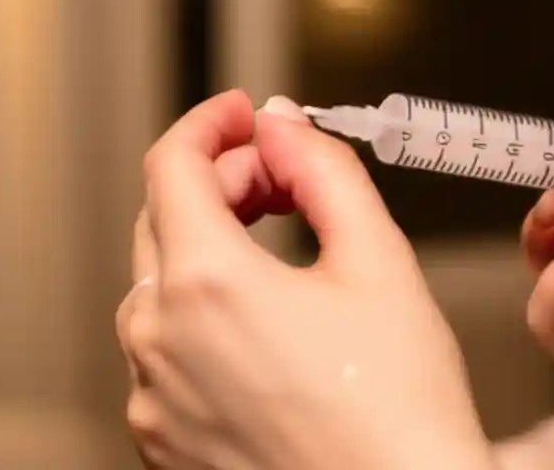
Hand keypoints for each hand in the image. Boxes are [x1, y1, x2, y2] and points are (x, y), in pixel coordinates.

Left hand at [116, 90, 492, 469]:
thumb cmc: (401, 411)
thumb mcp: (378, 261)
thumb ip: (322, 170)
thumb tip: (282, 126)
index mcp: (204, 285)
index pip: (172, 164)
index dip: (211, 124)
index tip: (245, 116)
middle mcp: (157, 341)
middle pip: (162, 220)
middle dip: (219, 184)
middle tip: (284, 183)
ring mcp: (152, 399)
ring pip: (157, 289)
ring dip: (206, 252)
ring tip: (278, 257)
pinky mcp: (160, 443)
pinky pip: (162, 354)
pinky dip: (199, 320)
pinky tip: (262, 331)